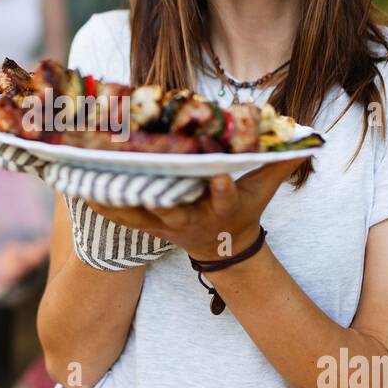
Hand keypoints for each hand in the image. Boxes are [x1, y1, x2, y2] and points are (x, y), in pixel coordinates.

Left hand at [84, 157, 306, 261]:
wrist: (224, 247)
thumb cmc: (244, 209)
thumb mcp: (264, 189)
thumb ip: (280, 163)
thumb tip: (307, 141)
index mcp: (222, 207)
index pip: (225, 198)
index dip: (223, 190)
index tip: (221, 176)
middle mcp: (192, 218)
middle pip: (173, 208)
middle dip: (158, 195)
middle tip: (140, 177)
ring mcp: (166, 225)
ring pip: (140, 214)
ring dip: (118, 199)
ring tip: (93, 181)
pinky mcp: (148, 227)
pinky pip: (121, 218)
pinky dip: (102, 205)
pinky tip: (80, 189)